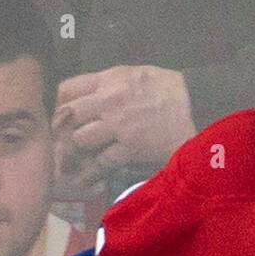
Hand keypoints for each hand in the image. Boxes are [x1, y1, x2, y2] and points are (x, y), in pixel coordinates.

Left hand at [52, 65, 195, 190]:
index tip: (61, 119)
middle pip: (68, 116)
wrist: (195, 104)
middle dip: (62, 132)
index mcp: (108, 80)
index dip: (59, 106)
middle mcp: (107, 101)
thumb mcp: (133, 74)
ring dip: (77, 153)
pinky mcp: (130, 147)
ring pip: (80, 140)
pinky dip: (90, 174)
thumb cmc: (167, 89)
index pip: (67, 90)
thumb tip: (88, 97)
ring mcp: (118, 125)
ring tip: (75, 162)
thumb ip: (108, 84)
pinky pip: (102, 162)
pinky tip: (83, 181)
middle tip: (62, 146)